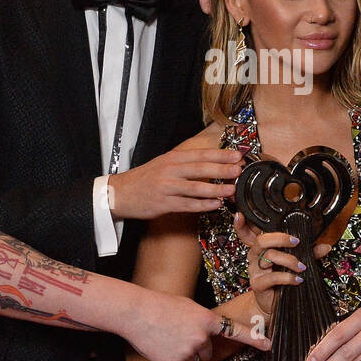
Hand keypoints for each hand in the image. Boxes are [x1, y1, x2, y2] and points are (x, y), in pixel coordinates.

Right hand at [108, 148, 242, 219]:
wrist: (121, 192)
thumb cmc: (146, 178)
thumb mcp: (164, 163)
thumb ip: (185, 163)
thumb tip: (211, 162)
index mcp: (173, 158)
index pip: (201, 154)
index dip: (220, 154)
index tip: (237, 155)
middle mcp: (170, 170)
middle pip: (201, 168)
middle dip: (222, 169)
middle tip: (239, 170)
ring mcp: (167, 187)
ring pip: (195, 188)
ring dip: (216, 189)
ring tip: (232, 190)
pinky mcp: (164, 203)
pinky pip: (187, 205)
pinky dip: (203, 205)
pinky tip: (215, 205)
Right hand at [123, 288, 268, 360]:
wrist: (137, 312)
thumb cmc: (161, 305)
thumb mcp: (188, 307)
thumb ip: (203, 323)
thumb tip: (206, 338)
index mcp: (207, 320)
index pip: (235, 331)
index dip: (254, 339)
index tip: (268, 344)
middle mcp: (201, 338)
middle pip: (208, 350)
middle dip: (197, 345)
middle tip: (178, 332)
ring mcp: (188, 352)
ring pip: (194, 359)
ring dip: (185, 352)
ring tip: (168, 337)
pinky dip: (171, 358)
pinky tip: (161, 346)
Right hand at [233, 212, 330, 316]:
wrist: (274, 304)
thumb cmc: (282, 280)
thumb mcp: (296, 262)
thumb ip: (309, 253)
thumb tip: (326, 247)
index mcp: (262, 248)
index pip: (248, 233)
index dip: (241, 224)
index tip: (240, 215)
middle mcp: (255, 256)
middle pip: (261, 240)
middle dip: (280, 238)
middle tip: (296, 242)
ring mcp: (255, 270)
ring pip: (269, 256)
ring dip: (289, 260)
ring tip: (302, 267)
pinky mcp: (258, 284)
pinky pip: (272, 277)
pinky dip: (287, 277)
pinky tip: (297, 279)